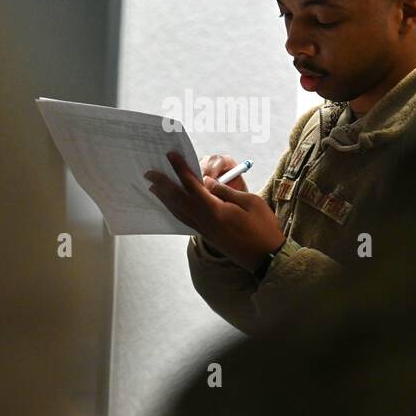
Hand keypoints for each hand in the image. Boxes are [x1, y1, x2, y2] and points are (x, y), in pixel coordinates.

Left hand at [144, 151, 284, 272]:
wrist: (266, 259)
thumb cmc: (264, 228)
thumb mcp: (250, 203)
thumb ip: (226, 191)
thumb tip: (206, 182)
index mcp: (216, 210)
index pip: (192, 185)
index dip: (180, 169)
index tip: (171, 156)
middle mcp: (205, 221)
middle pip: (178, 200)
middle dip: (163, 184)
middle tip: (149, 172)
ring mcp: (205, 230)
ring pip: (179, 211)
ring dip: (164, 198)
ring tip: (153, 187)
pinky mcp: (208, 235)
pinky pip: (185, 219)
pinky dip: (174, 209)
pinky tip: (171, 205)